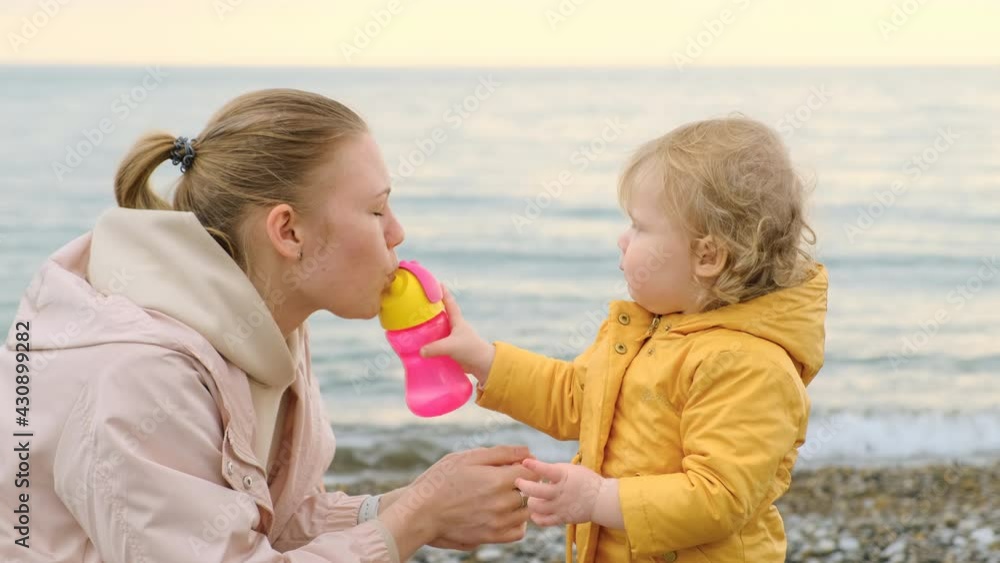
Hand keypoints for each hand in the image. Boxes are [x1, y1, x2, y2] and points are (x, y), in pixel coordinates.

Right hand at [382, 446, 537, 550]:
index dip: (525, 465)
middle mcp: (502, 504)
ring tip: (502, 496)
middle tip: (504, 479)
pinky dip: (516, 522)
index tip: (514, 465)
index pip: (532, 471)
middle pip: (530, 491)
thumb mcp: (467, 458)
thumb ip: (501, 453)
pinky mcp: (491, 537)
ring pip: (526, 511)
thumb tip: (529, 453)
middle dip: (522, 482)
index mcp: (497, 480)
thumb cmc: (441, 480)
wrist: (420, 512)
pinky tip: (503, 513)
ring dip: (520, 502)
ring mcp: (497, 523)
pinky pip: (518, 532)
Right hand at [420, 285, 495, 382]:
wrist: (482, 365)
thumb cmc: (471, 349)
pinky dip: (430, 344)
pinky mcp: (451, 349)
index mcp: (457, 321)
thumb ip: (436, 348)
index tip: (438, 283)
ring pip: (438, 330)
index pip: (450, 303)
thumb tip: (420, 351)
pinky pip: (437, 343)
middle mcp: (454, 327)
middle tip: (418, 306)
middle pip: (441, 315)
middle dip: (431, 310)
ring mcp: (452, 338)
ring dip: (429, 328)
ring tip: (414, 326)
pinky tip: (421, 347)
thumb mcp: (452, 346)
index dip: (444, 293)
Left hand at [514, 459, 605, 526]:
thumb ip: (554, 470)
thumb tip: (535, 469)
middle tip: (518, 481)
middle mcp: (561, 492)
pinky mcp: (562, 518)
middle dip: (524, 486)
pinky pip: (544, 521)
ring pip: (537, 507)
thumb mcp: (571, 469)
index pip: (548, 470)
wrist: (601, 499)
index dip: (535, 466)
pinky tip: (535, 512)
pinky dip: (536, 517)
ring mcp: (561, 506)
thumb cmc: (585, 480)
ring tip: (530, 497)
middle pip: (537, 491)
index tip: (524, 462)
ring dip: (530, 501)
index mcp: (564, 477)